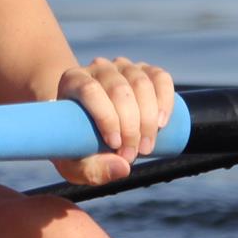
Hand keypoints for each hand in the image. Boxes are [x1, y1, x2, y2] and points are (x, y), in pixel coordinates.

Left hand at [51, 55, 174, 185]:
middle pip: (118, 89)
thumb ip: (92, 169)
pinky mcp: (144, 70)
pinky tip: (162, 123)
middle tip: (132, 155)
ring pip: (141, 83)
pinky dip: (165, 99)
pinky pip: (160, 77)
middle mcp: (98, 68)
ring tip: (146, 148)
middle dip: (131, 126)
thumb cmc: (77, 142)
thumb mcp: (74, 162)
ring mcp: (123, 67)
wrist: (88, 125)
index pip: (90, 90)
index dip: (106, 117)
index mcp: (73, 81)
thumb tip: (123, 167)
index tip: (115, 145)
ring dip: (149, 119)